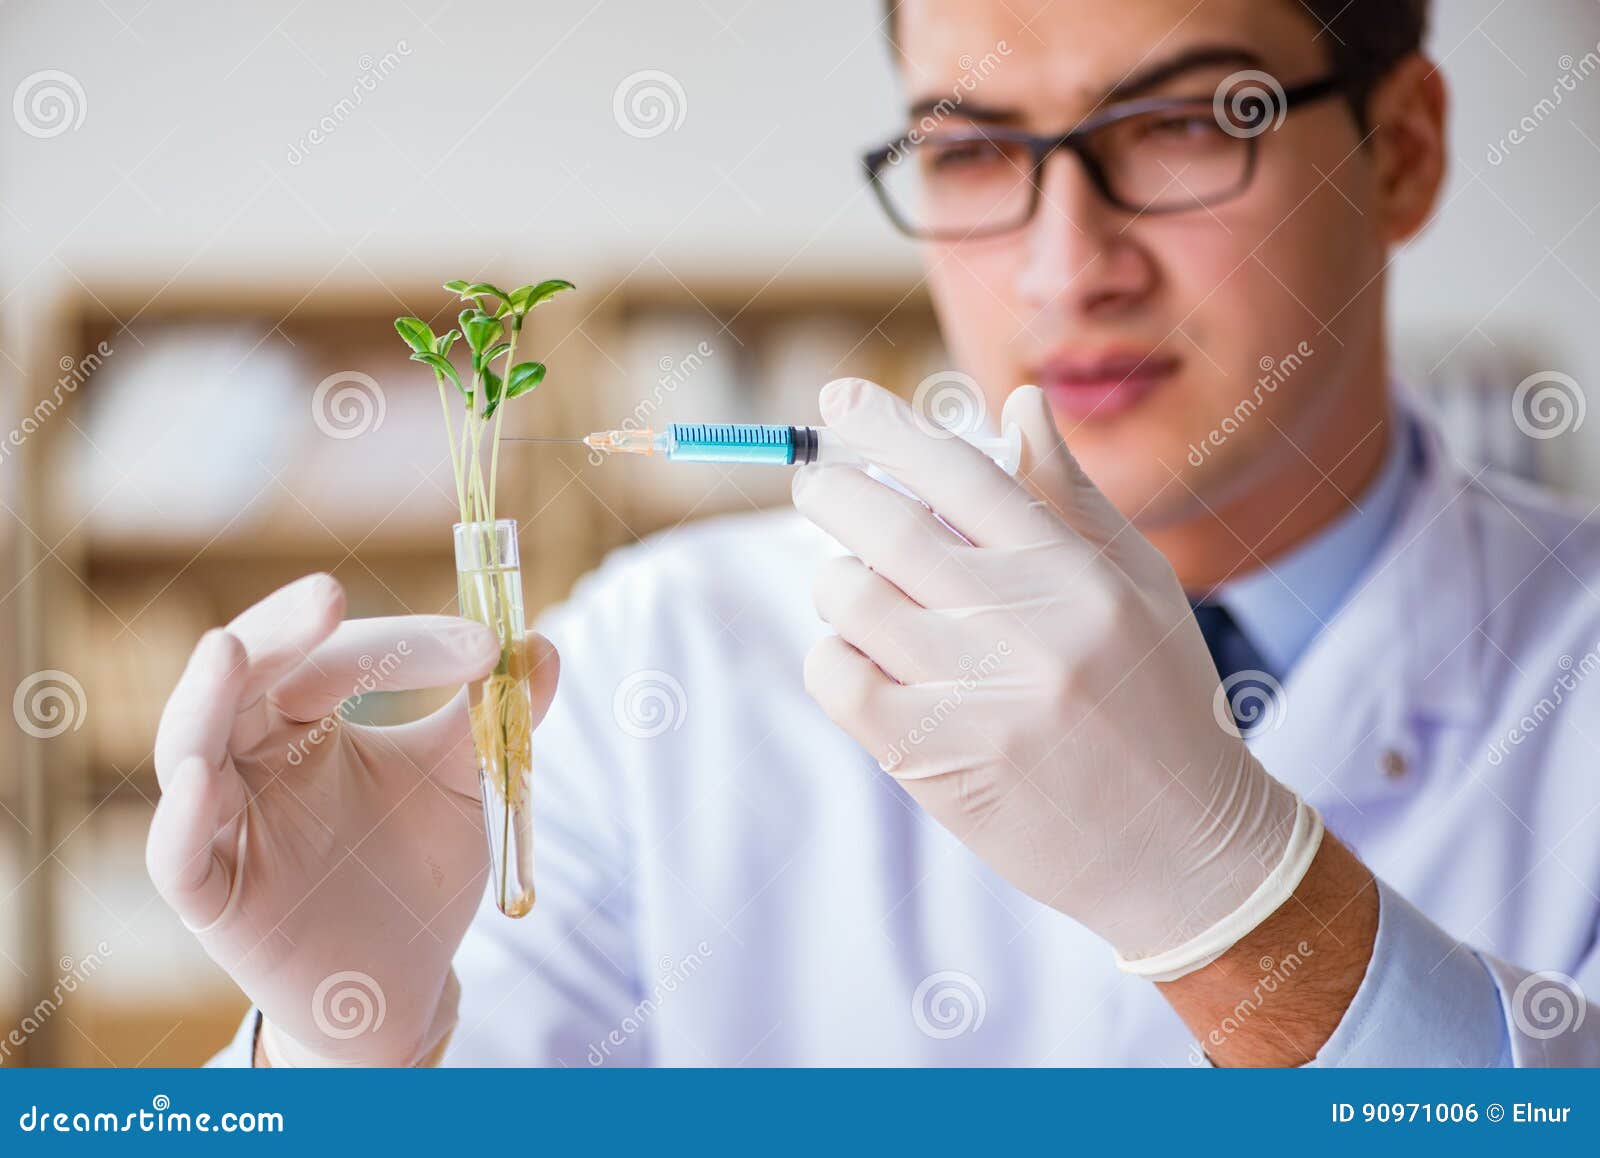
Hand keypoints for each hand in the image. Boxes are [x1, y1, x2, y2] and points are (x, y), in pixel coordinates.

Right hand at [146, 574, 558, 1062]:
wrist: (402, 982)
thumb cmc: (416, 871)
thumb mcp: (468, 785)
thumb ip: (498, 719)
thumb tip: (547, 645)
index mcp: (304, 721)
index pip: (334, 655)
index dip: (405, 642)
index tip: (486, 644)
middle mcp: (251, 759)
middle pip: (245, 676)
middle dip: (281, 632)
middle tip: (328, 593)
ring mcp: (223, 824)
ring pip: (188, 746)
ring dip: (205, 697)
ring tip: (230, 648)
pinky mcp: (212, 897)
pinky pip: (178, 855)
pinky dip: (185, 816)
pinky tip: (206, 779)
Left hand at [792, 379, 1320, 976]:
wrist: (1180, 845)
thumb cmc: (1159, 701)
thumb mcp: (1139, 587)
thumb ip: (1069, 495)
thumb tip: (1017, 400)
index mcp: (1076, 574)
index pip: (961, 471)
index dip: (888, 426)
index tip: (837, 398)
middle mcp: (1026, 626)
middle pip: (888, 526)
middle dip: (831, 489)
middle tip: (816, 482)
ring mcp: (976, 695)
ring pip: (851, 598)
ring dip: (835, 580)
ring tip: (855, 588)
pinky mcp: (933, 758)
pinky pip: (838, 677)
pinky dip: (831, 655)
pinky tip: (859, 657)